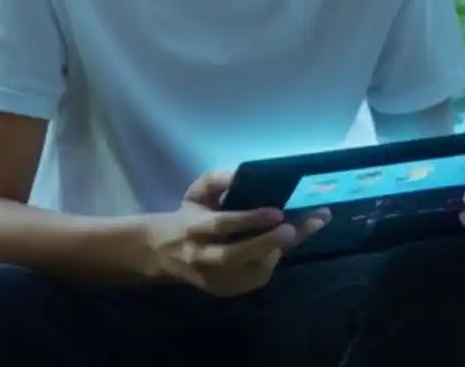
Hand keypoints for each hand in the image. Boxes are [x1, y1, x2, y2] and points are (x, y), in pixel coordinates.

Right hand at [144, 170, 330, 296]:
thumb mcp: (198, 191)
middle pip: (234, 255)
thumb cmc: (190, 215)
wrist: (166, 252)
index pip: (221, 225)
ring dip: (277, 253)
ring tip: (298, 232)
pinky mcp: (225, 291)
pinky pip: (254, 279)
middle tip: (292, 229)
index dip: (249, 219)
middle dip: (267, 243)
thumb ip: (218, 180)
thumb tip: (244, 174)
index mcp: (193, 227)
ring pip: (250, 272)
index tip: (277, 212)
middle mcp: (201, 257)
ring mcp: (213, 279)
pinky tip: (283, 245)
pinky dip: (272, 262)